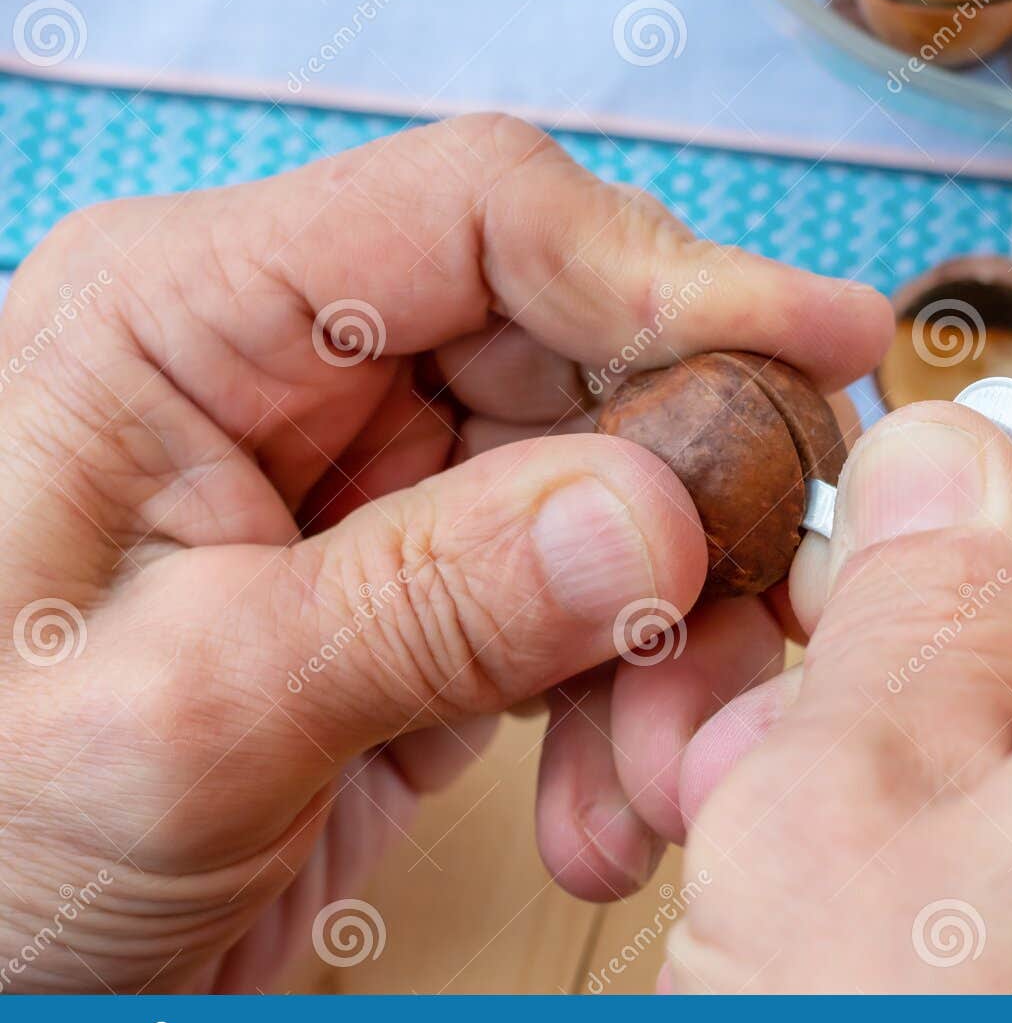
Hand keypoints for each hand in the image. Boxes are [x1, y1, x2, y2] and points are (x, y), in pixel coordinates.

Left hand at [0, 113, 889, 992]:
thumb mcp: (185, 719)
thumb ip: (423, 603)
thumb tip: (654, 521)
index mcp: (187, 323)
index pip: (480, 216)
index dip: (666, 267)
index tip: (815, 342)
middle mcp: (295, 385)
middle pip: (580, 359)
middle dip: (691, 505)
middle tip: (765, 614)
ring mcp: (370, 499)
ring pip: (610, 498)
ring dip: (672, 641)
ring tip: (662, 777)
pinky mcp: (421, 604)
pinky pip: (585, 610)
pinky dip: (628, 706)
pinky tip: (606, 806)